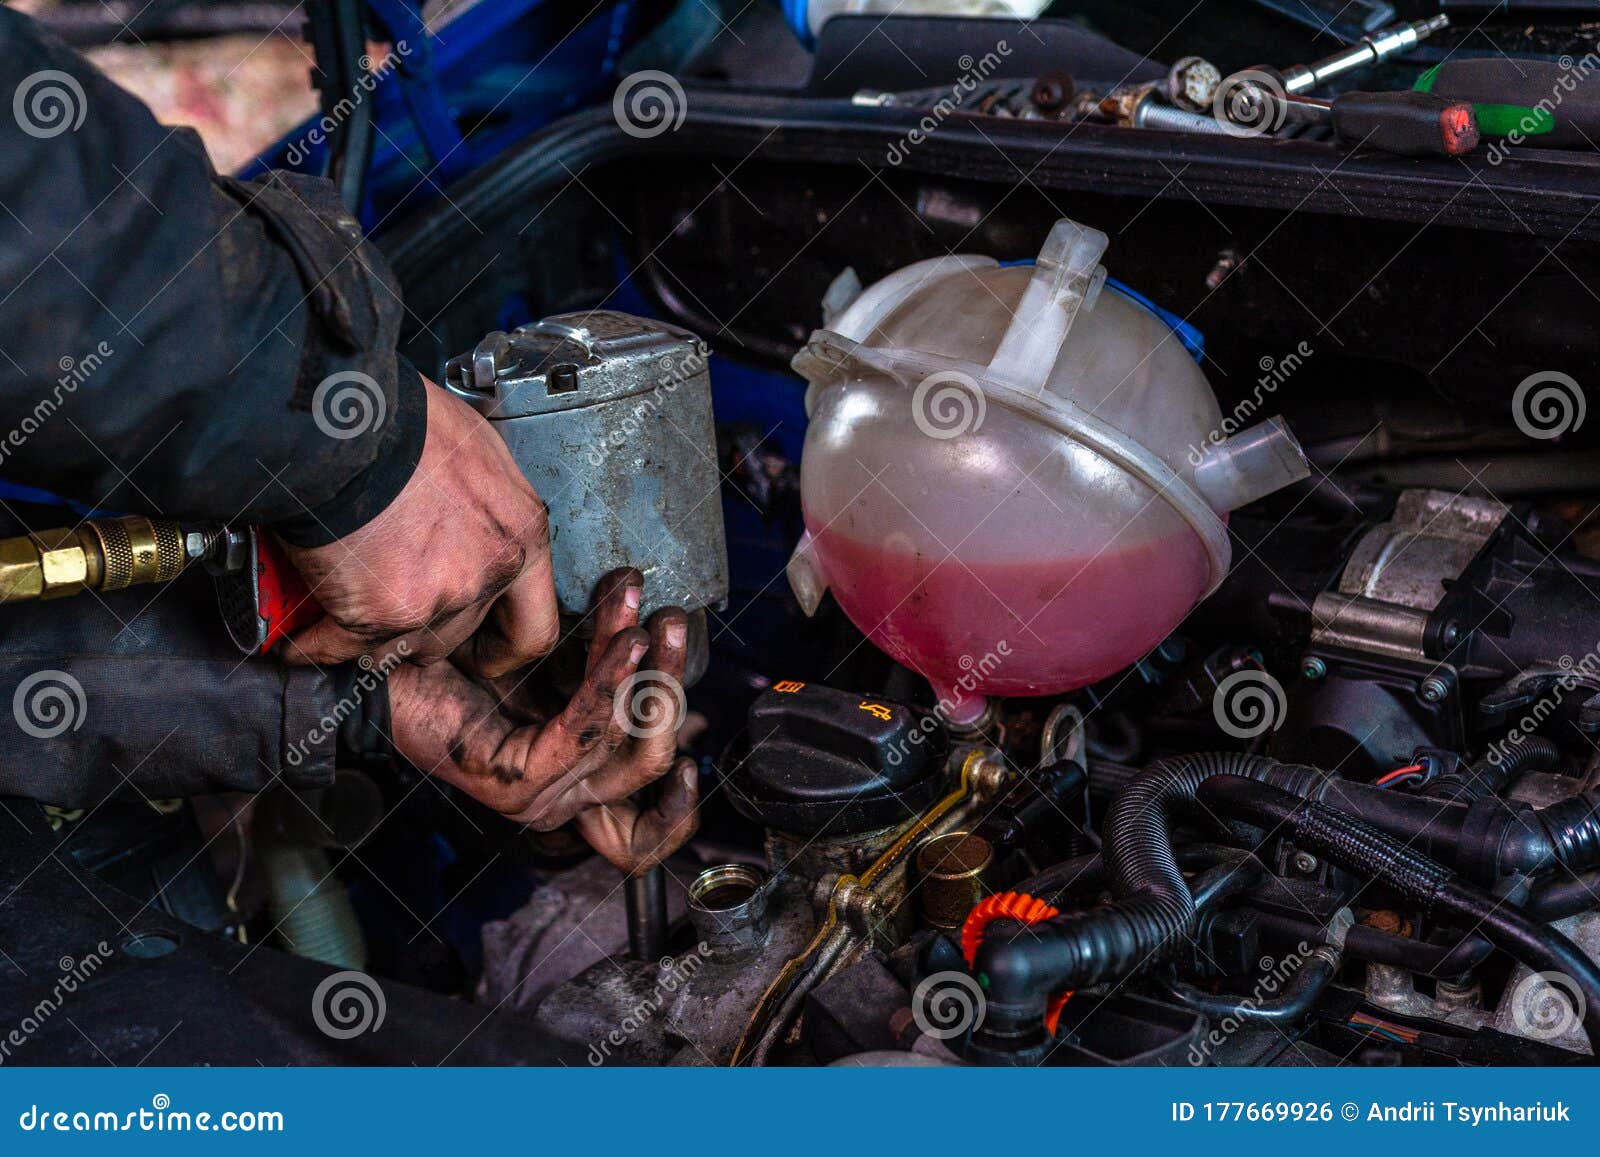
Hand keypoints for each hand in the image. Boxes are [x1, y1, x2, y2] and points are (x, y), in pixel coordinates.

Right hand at [280, 378, 557, 676]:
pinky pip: (342, 648)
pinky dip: (315, 643)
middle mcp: (488, 572)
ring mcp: (437, 599)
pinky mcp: (380, 615)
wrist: (340, 427)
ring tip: (343, 611)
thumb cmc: (399, 422)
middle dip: (420, 626)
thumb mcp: (475, 453)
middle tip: (389, 606)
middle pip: (457, 636)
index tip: (483, 652)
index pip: (533, 628)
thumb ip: (482, 508)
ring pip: (402, 647)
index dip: (503, 648)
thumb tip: (465, 524)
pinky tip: (302, 635)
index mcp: (520, 533)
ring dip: (372, 635)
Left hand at [387, 568, 699, 873]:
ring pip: (626, 744)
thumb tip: (661, 634)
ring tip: (651, 619)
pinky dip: (612, 682)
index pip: (641, 836)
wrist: (384, 660)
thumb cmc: (465, 658)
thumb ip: (604, 666)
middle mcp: (559, 799)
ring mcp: (538, 798)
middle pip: (650, 765)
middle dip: (673, 689)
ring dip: (648, 673)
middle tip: (672, 624)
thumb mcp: (555, 666)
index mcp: (570, 781)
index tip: (699, 741)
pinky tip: (625, 641)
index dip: (678, 810)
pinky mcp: (516, 784)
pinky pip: (586, 731)